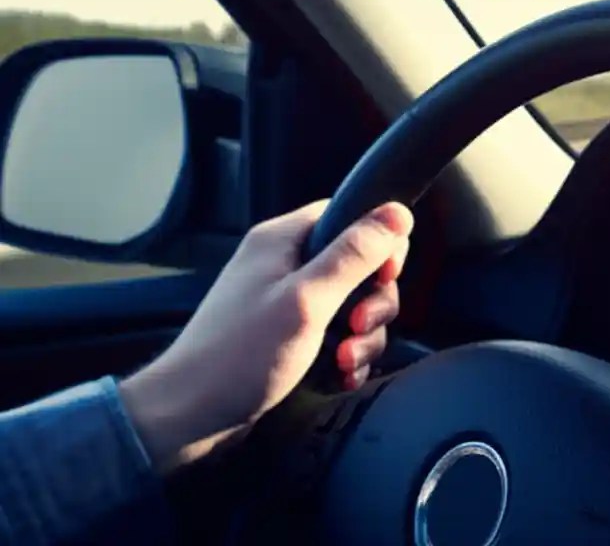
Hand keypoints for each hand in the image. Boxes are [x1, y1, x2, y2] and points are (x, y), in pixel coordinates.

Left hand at [120, 200, 412, 472]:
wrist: (190, 417)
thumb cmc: (239, 356)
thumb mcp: (306, 301)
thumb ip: (354, 256)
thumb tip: (398, 212)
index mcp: (282, 239)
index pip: (350, 216)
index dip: (379, 244)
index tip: (385, 277)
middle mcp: (285, 264)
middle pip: (361, 266)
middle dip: (373, 302)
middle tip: (357, 327)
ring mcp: (288, 302)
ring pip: (355, 306)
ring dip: (363, 337)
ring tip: (344, 361)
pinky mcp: (291, 336)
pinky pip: (339, 336)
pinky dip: (347, 356)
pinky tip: (340, 375)